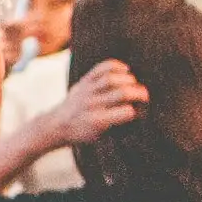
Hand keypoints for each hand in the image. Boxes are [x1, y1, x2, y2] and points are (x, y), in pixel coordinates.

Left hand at [33, 59, 147, 152]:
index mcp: (98, 121)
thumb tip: (140, 111)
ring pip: (113, 78)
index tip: (139, 112)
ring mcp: (87, 90)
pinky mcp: (84, 80)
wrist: (57, 124)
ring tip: (133, 84)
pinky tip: (125, 70)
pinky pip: (102, 67)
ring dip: (129, 79)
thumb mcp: (101, 136)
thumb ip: (118, 125)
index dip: (137, 111)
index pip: (126, 112)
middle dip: (139, 93)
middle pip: (122, 93)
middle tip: (144, 96)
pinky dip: (117, 65)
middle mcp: (92, 104)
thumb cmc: (83, 132)